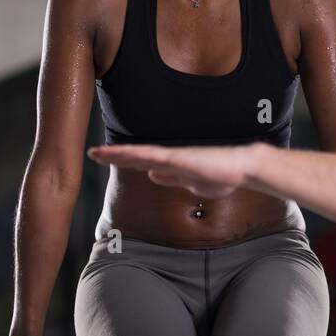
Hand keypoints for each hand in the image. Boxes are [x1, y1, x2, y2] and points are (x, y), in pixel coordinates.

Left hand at [87, 144, 250, 196]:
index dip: (123, 159)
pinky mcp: (181, 158)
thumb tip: (151, 175)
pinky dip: (137, 155)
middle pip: (136, 156)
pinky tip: (122, 154)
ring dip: (119, 154)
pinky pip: (154, 156)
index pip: (141, 161)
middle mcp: (169, 157)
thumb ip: (171, 177)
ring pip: (140, 154)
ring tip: (99, 153)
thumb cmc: (222, 175)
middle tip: (93, 154)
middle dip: (114, 156)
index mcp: (170, 165)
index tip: (103, 158)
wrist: (242, 168)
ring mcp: (174, 156)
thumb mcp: (190, 182)